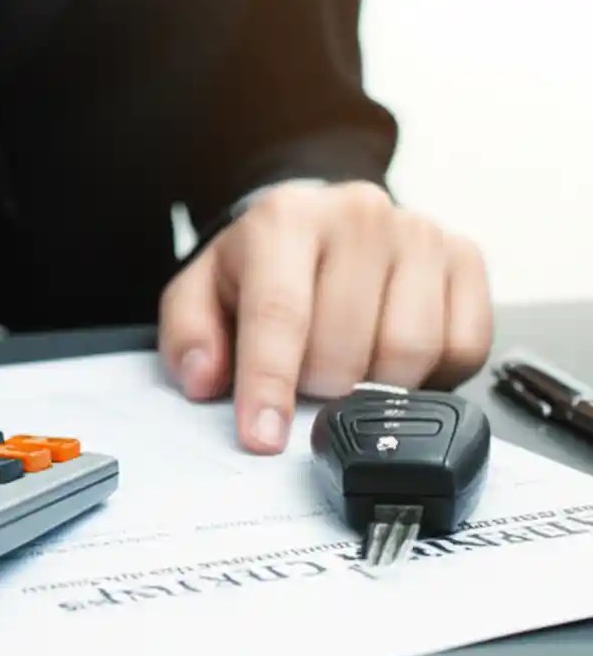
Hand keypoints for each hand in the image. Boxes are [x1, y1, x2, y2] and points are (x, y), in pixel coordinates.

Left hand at [158, 181, 491, 453]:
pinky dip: (430, 375)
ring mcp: (420, 234)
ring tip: (348, 366)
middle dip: (317, 388)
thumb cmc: (261, 268)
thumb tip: (203, 377)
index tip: (263, 438)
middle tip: (305, 379)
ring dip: (374, 385)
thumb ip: (188, 336)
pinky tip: (394, 358)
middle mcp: (358, 216)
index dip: (270, 384)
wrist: (319, 222)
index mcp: (284, 220)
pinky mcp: (467, 258)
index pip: (280, 313)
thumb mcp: (201, 293)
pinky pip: (463, 348)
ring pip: (409, 353)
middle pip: (346, 347)